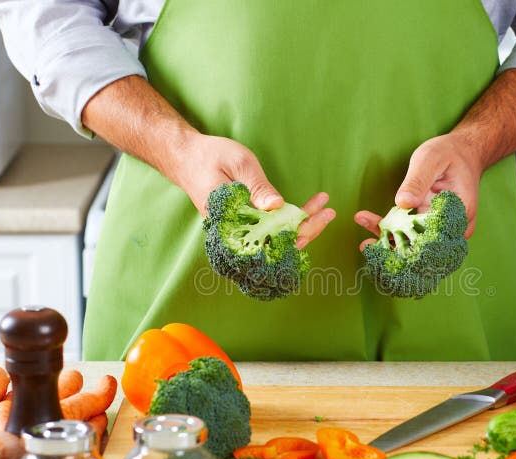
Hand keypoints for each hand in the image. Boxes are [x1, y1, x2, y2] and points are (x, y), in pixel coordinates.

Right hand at [172, 133, 334, 247]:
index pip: (271, 238)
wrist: (185, 158)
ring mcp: (238, 232)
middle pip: (277, 244)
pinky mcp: (243, 226)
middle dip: (307, 230)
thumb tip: (278, 208)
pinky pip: (269, 230)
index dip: (299, 231)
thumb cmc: (210, 156)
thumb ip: (258, 187)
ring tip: (325, 208)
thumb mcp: (239, 164)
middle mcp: (234, 235)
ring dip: (301, 226)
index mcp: (230, 224)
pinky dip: (289, 221)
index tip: (319, 217)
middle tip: (330, 212)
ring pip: (275, 238)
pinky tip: (307, 209)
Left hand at [354, 132, 480, 248]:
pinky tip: (369, 224)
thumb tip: (403, 203)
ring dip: (388, 243)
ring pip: (414, 243)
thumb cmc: (448, 153)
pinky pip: (410, 234)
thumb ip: (418, 181)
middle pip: (423, 247)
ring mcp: (442, 228)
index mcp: (459, 214)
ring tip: (364, 242)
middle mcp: (453, 227)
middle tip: (366, 246)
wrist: (462, 153)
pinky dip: (390, 233)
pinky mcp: (430, 225)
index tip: (386, 245)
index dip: (409, 247)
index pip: (434, 239)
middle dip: (394, 251)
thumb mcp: (431, 160)